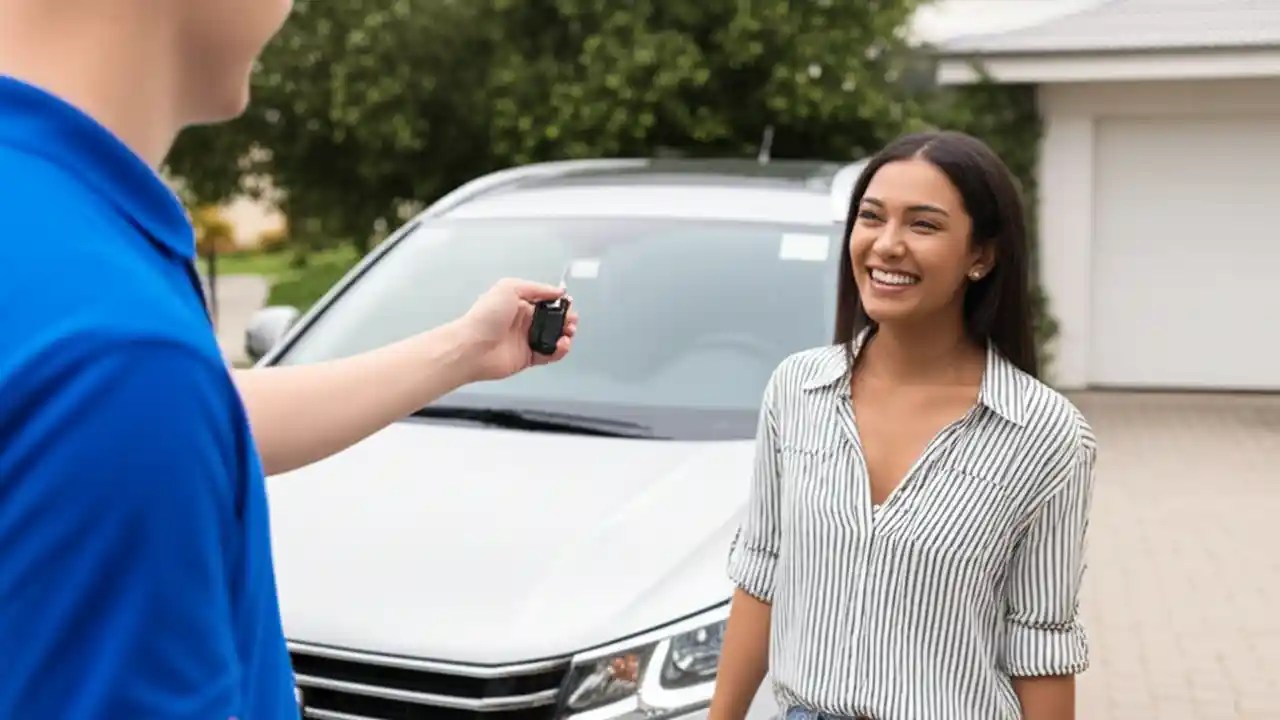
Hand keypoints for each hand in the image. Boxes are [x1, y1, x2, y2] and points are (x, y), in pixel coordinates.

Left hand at [458, 277, 579, 381]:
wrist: (472, 347)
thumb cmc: (486, 315)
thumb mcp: (509, 288)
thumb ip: (536, 289)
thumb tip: (557, 291)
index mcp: (519, 303)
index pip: (546, 303)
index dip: (559, 304)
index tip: (569, 305)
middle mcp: (523, 322)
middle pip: (553, 321)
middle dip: (566, 320)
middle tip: (572, 322)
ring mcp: (526, 341)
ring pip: (554, 338)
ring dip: (565, 336)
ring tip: (568, 334)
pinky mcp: (527, 358)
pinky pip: (549, 354)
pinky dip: (559, 351)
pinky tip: (561, 345)